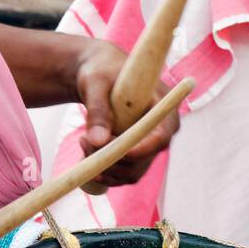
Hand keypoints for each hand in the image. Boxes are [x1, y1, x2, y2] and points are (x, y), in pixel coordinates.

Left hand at [72, 39, 180, 193]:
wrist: (99, 77)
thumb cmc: (101, 71)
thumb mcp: (96, 84)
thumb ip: (97, 110)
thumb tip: (97, 141)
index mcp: (164, 107)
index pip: (160, 137)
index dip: (140, 149)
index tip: (114, 150)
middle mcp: (163, 131)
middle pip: (143, 160)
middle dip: (112, 158)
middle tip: (84, 139)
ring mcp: (150, 147)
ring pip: (131, 172)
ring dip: (104, 166)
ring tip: (83, 140)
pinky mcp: (137, 157)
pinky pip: (123, 176)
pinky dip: (103, 171)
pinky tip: (87, 152)